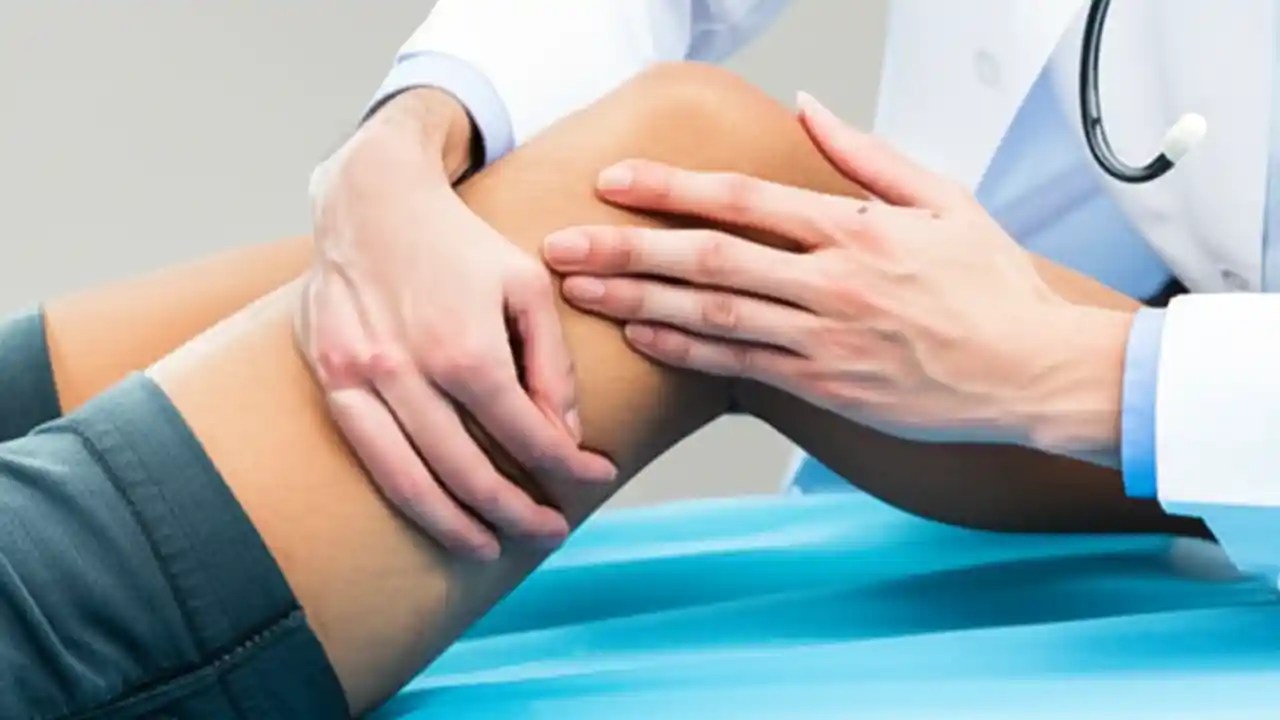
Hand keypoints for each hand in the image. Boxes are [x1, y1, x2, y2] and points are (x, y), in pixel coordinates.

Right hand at [302, 89, 614, 559]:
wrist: (372, 198)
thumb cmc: (459, 242)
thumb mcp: (528, 285)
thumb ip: (552, 364)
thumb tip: (567, 435)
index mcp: (466, 346)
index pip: (528, 435)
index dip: (569, 467)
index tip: (597, 477)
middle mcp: (409, 370)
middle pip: (471, 473)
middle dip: (520, 513)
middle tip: (552, 530)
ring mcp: (360, 378)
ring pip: (412, 482)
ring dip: (458, 526)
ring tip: (493, 548)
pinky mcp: (329, 378)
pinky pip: (369, 457)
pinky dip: (406, 497)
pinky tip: (436, 516)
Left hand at [544, 92, 1129, 458]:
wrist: (1033, 371)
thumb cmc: (992, 287)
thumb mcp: (944, 199)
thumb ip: (867, 154)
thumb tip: (809, 108)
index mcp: (856, 229)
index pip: (743, 200)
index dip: (670, 189)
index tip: (614, 182)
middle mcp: (831, 284)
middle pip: (708, 259)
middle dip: (625, 249)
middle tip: (560, 245)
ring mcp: (824, 340)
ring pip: (713, 316)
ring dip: (638, 301)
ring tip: (578, 292)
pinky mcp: (826, 387)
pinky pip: (740, 367)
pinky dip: (687, 351)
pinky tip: (641, 337)